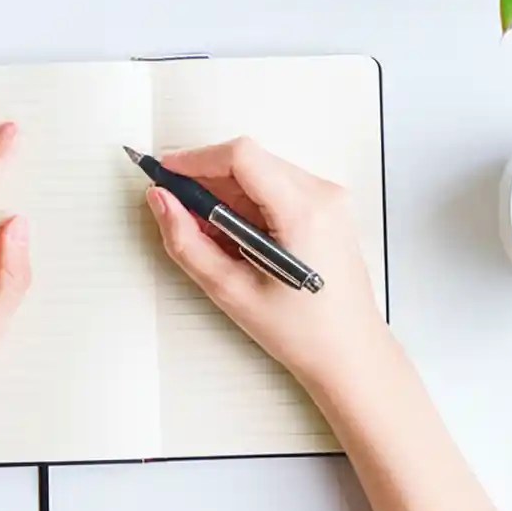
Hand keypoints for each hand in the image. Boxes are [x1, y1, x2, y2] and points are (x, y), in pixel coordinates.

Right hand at [145, 137, 386, 395]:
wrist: (350, 354)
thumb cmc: (304, 333)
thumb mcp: (231, 291)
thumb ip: (187, 241)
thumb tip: (162, 202)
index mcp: (304, 213)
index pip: (242, 157)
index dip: (196, 159)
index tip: (167, 172)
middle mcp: (323, 196)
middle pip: (250, 160)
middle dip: (207, 178)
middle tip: (178, 206)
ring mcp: (330, 200)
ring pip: (261, 171)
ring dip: (227, 192)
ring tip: (211, 234)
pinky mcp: (328, 208)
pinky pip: (277, 186)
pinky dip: (248, 202)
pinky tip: (238, 237)